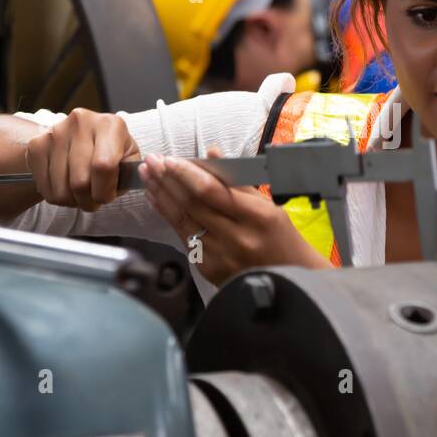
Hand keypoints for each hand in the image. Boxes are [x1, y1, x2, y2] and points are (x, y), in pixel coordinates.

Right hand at [26, 108, 139, 211]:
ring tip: (81, 193)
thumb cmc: (112, 153)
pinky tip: (66, 187)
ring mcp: (56, 132)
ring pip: (61, 189)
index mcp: (110, 125)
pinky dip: (57, 196)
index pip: (103, 166)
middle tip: (94, 200)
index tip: (107, 197)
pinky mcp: (37, 144)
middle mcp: (81, 122)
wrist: (81, 139)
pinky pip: (45, 187)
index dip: (105, 191)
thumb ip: (132, 172)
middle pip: (80, 181)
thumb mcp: (129, 159)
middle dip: (89, 200)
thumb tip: (134, 178)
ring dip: (73, 201)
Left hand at [138, 146, 330, 284]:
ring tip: (148, 175)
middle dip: (168, 179)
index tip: (170, 160)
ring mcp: (220, 256)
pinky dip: (168, 215)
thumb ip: (237, 181)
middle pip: (192, 204)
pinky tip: (158, 200)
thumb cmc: (281, 239)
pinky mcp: (208, 268)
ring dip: (161, 194)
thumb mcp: (269, 206)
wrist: (288, 281)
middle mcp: (237, 238)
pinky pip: (183, 237)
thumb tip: (211, 154)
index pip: (213, 192)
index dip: (187, 174)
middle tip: (152, 161)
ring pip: (182, 219)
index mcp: (257, 217)